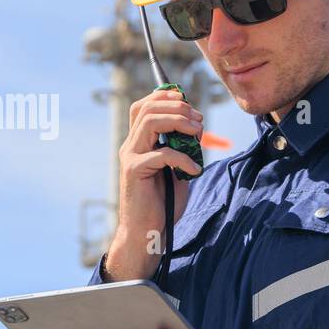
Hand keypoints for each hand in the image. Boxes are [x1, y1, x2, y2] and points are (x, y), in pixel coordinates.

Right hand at [106, 88, 202, 280]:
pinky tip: (194, 170)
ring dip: (178, 121)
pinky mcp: (134, 171)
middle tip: (198, 120)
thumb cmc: (163, 203)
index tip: (186, 100)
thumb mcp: (176, 169)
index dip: (163, 95)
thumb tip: (195, 126)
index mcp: (138, 143)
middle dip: (177, 106)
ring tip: (197, 133)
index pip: (143, 106)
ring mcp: (130, 157)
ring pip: (149, 121)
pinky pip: (161, 154)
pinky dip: (183, 158)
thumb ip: (181, 147)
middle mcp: (130, 146)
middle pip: (147, 108)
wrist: (147, 232)